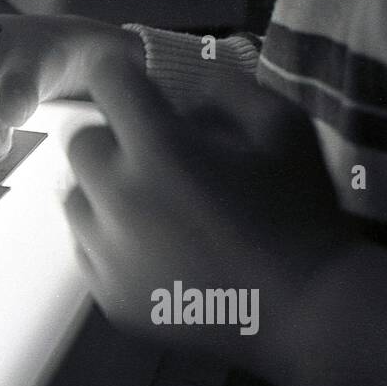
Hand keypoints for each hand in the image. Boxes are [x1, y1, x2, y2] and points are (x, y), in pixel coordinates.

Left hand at [64, 52, 353, 365]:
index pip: (106, 83)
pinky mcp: (109, 297)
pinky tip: (158, 249)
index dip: (120, 74)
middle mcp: (117, 199)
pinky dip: (112, 241)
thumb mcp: (283, 126)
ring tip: (153, 206)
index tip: (138, 85)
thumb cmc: (302, 211)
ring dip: (104, 191)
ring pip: (76, 199)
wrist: (310, 311)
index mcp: (159, 150)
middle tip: (154, 154)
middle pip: (80, 143)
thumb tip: (180, 93)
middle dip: (112, 138)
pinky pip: (88, 251)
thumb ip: (225, 91)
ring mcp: (108, 255)